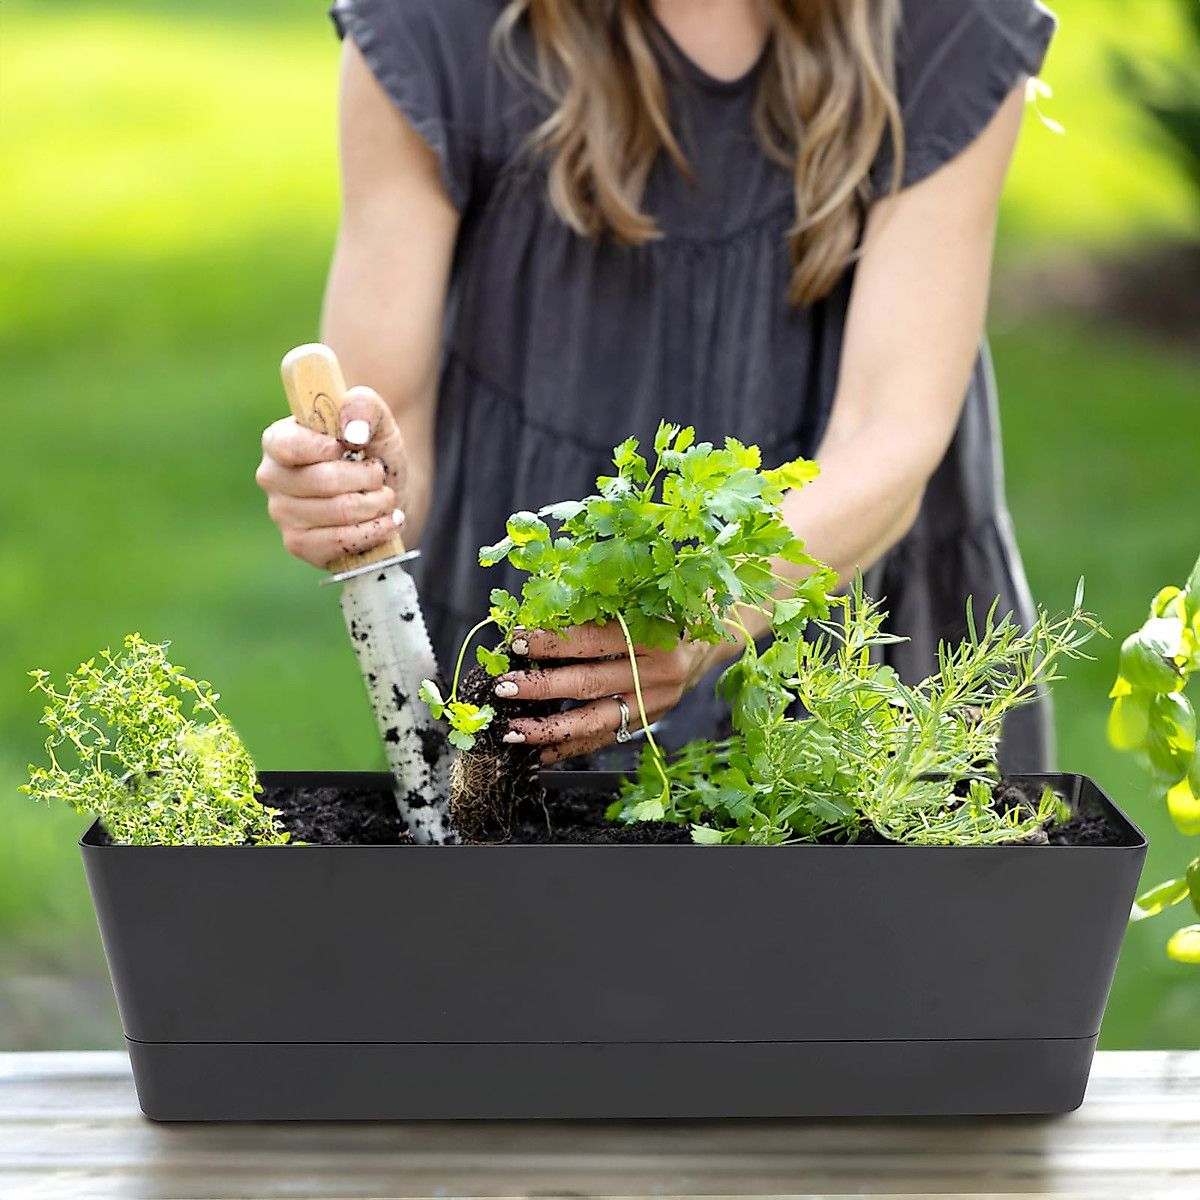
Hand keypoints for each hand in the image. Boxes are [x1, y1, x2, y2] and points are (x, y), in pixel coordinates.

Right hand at [256, 386, 407, 567]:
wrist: (388, 495)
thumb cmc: (373, 453)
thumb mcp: (376, 420)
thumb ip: (364, 405)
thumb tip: (352, 431)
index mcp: (279, 440)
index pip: (288, 445)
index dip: (326, 448)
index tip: (350, 447)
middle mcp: (273, 478)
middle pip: (325, 481)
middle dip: (368, 478)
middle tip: (379, 475)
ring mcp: (283, 515)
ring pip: (339, 511)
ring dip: (377, 503)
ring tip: (385, 497)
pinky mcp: (301, 545)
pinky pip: (340, 542)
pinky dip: (375, 531)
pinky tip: (388, 522)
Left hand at [492, 622, 739, 764]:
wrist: (717, 633)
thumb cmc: (671, 607)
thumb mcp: (642, 597)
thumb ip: (598, 607)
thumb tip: (539, 617)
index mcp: (655, 632)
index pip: (594, 639)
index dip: (553, 642)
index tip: (518, 641)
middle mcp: (658, 671)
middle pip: (590, 683)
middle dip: (541, 688)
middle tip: (505, 688)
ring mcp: (656, 701)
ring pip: (596, 721)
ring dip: (549, 729)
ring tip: (513, 731)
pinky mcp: (651, 720)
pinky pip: (605, 739)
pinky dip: (569, 748)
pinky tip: (539, 753)